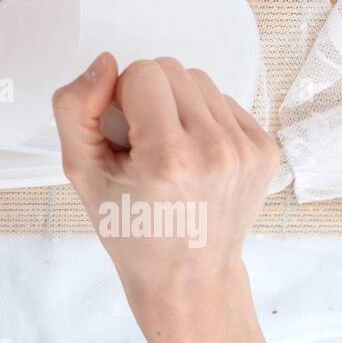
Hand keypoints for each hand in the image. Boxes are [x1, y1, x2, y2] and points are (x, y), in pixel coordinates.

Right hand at [52, 54, 286, 342]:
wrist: (188, 279)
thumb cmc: (131, 230)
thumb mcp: (81, 173)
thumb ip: (75, 109)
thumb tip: (105, 63)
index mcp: (168, 157)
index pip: (142, 72)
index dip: (120, 98)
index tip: (122, 138)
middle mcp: (216, 149)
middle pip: (172, 69)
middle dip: (149, 96)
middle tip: (142, 145)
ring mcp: (247, 150)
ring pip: (200, 80)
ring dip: (177, 104)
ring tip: (168, 148)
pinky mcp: (266, 150)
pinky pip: (224, 101)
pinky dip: (203, 118)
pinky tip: (193, 155)